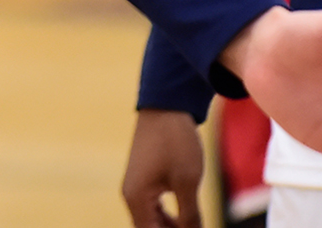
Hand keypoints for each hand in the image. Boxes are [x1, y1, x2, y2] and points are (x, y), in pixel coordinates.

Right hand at [119, 109, 204, 227]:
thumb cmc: (175, 142)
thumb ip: (190, 215)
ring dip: (169, 227)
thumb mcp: (188, 180)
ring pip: (151, 220)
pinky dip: (167, 216)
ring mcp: (135, 186)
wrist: (166, 106)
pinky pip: (152, 207)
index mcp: (136, 198)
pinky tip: (184, 218)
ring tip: (191, 226)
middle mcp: (130, 195)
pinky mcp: (143, 178)